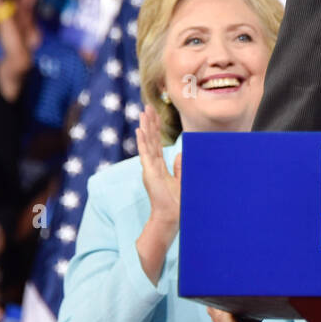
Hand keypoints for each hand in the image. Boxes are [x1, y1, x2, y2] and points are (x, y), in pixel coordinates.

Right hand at [136, 104, 179, 227]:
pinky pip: (145, 153)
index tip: (153, 115)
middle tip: (147, 107)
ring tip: (143, 113)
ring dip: (145, 127)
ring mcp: (149, 167)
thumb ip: (179, 167)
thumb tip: (179, 155)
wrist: (171, 214)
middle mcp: (152, 164)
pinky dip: (143, 141)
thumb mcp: (180, 180)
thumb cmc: (175, 200)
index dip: (155, 129)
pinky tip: (140, 130)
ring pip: (147, 142)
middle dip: (149, 123)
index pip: (156, 143)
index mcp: (159, 166)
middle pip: (150, 139)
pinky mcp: (149, 171)